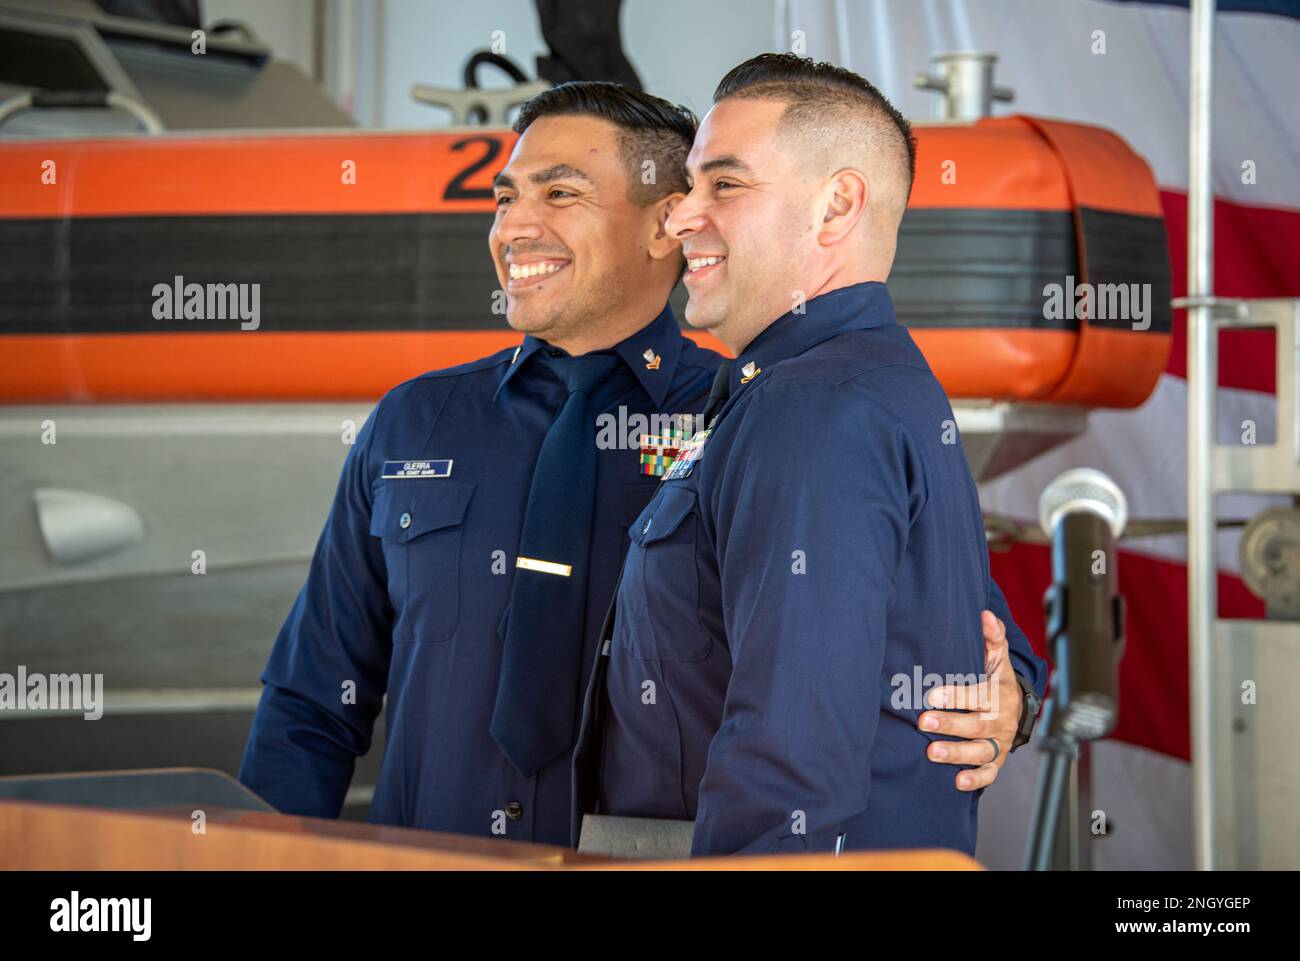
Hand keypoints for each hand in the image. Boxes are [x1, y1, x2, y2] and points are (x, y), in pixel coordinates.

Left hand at [917, 610, 1021, 791]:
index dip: (956, 695)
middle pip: (976, 724)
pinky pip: (990, 773)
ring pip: (981, 750)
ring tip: (932, 752)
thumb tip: (985, 615)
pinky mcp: (997, 760)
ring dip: (957, 753)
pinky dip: (977, 779)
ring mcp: (998, 741)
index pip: (978, 695)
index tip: (932, 694)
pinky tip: (958, 782)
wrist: (1016, 708)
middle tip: (924, 722)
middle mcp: (1000, 720)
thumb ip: (992, 638)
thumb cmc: (996, 681)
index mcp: (998, 694)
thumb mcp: (996, 658)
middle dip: (950, 724)